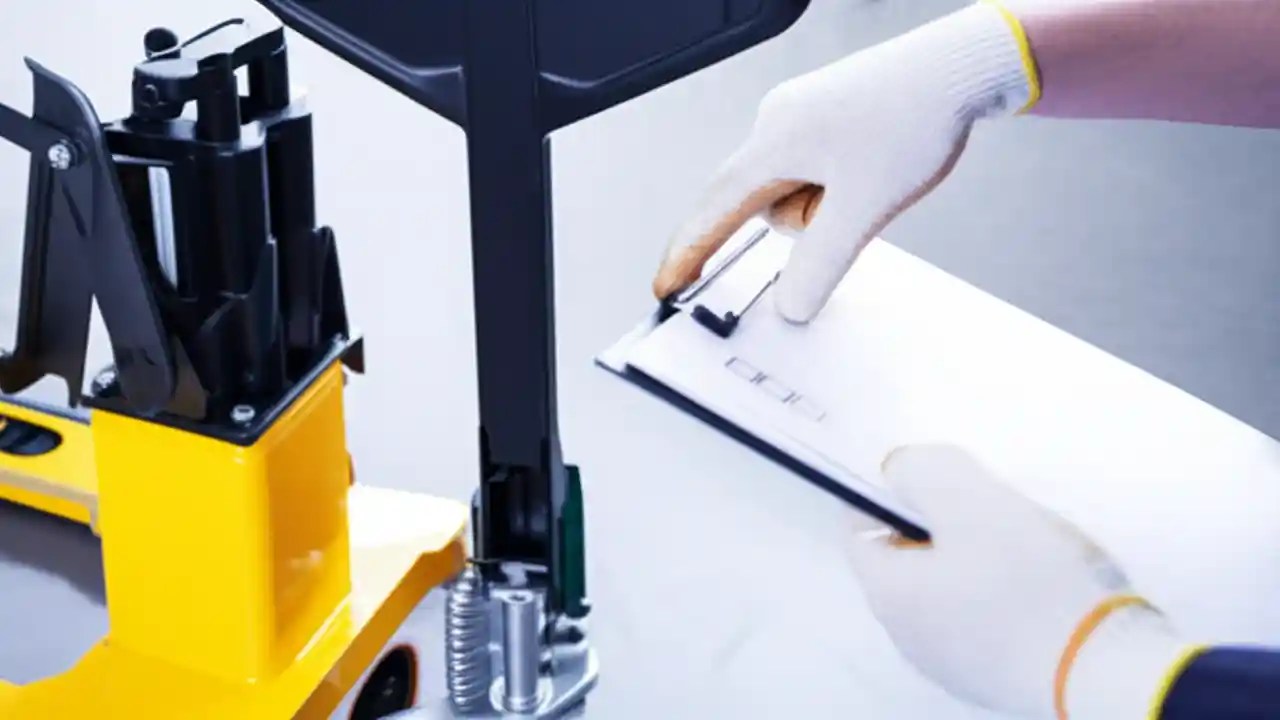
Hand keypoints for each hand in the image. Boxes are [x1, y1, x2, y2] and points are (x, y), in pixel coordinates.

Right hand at [654, 2, 1039, 322]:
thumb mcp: (865, 208)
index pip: (714, 209)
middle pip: (762, 202)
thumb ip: (821, 263)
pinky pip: (812, 170)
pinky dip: (836, 187)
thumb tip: (791, 305)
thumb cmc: (915, 120)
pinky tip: (872, 172)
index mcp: (774, 143)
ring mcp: (799, 117)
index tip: (667, 286)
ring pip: (792, 189)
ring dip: (827, 206)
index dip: (688, 253)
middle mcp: (776, 124)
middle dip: (802, 221)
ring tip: (873, 185)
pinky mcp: (824, 118)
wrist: (960, 68)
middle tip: (847, 214)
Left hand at [851, 445, 1200, 717]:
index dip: (892, 494)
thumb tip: (897, 468)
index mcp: (888, 591)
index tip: (938, 482)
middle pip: (908, 557)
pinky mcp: (992, 678)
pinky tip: (1047, 589)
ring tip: (1029, 551)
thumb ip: (920, 471)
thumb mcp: (969, 500)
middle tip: (993, 514)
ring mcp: (949, 662)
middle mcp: (906, 634)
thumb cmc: (1031, 582)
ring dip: (979, 560)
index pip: (860, 526)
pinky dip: (1005, 596)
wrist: (1105, 672)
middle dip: (943, 526)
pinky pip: (984, 619)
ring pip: (950, 587)